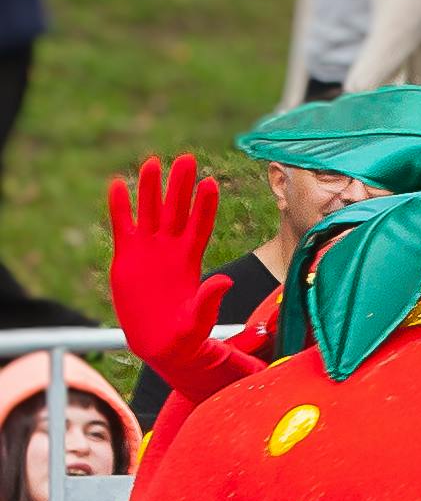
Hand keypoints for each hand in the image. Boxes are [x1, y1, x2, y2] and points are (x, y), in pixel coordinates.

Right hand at [106, 157, 245, 400]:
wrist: (159, 342)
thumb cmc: (185, 334)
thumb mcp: (199, 319)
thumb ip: (209, 299)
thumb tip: (224, 281)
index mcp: (191, 260)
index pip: (200, 226)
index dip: (205, 205)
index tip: (210, 182)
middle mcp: (171, 249)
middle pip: (176, 210)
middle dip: (180, 185)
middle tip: (186, 158)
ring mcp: (148, 250)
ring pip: (149, 211)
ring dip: (149, 188)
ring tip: (152, 162)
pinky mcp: (126, 256)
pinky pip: (123, 226)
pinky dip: (119, 206)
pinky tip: (116, 185)